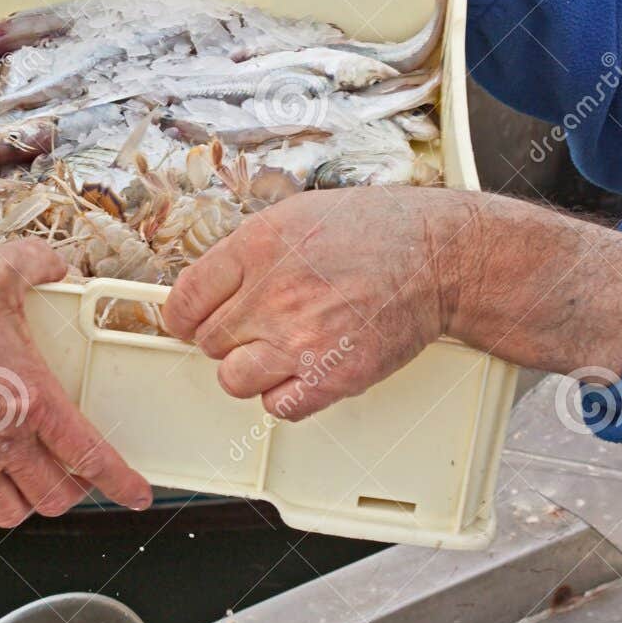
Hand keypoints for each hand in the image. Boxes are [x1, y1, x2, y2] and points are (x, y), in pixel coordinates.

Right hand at [0, 240, 151, 525]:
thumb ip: (36, 264)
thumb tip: (57, 265)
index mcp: (33, 401)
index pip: (92, 456)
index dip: (123, 482)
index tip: (139, 494)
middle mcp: (3, 441)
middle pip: (54, 497)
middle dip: (73, 492)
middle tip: (77, 476)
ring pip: (11, 510)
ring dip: (28, 502)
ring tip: (32, 483)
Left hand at [162, 188, 474, 419]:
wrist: (438, 257)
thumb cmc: (375, 232)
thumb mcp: (295, 216)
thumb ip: (245, 253)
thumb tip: (206, 287)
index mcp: (257, 247)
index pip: (183, 301)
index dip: (183, 316)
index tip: (191, 321)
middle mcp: (273, 295)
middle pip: (207, 342)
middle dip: (225, 337)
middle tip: (255, 326)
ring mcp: (301, 340)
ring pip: (233, 380)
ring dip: (249, 369)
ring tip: (277, 350)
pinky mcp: (331, 377)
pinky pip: (278, 406)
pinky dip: (285, 395)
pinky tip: (302, 370)